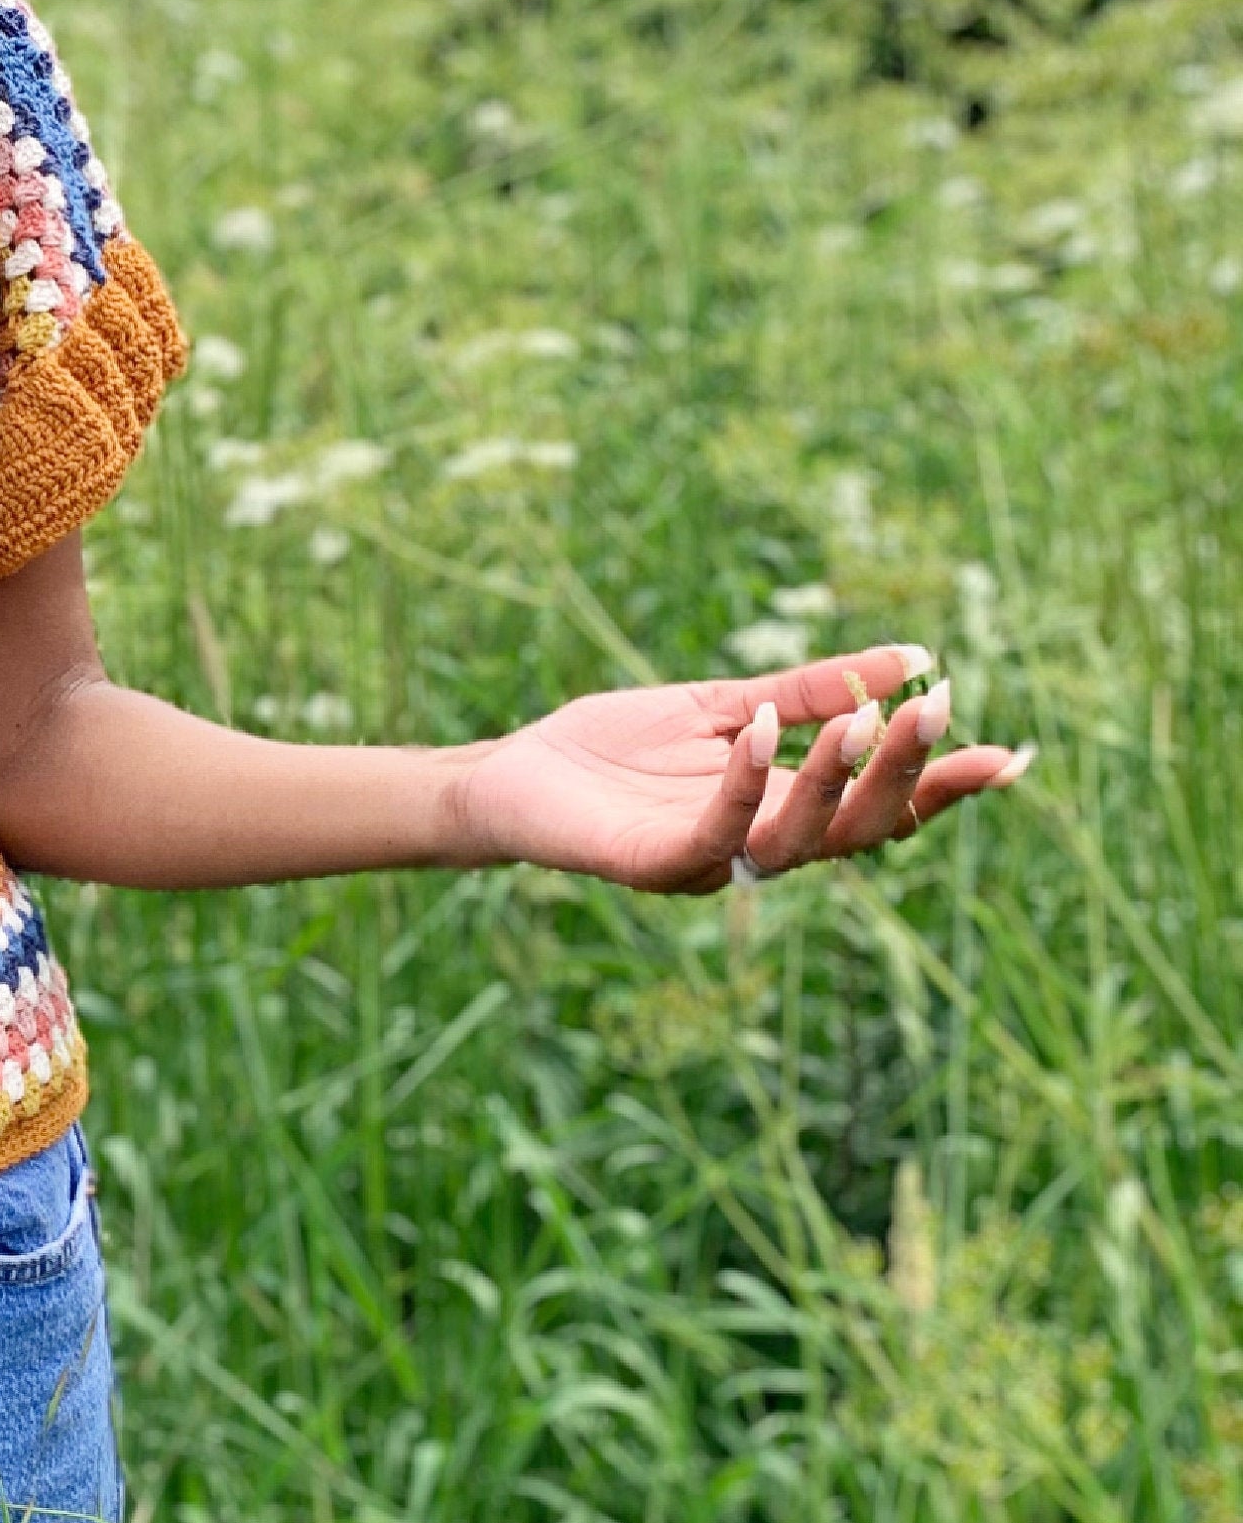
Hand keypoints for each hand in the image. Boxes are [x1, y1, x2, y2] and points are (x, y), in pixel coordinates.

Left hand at [453, 645, 1033, 894]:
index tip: (1012, 756)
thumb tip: (912, 658)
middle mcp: (757, 849)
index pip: (881, 810)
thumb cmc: (613, 748)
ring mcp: (707, 863)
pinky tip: (762, 731)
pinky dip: (744, 783)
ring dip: (833, 780)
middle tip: (939, 713)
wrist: (510, 774)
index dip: (943, 789)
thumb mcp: (725, 706)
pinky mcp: (650, 864)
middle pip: (857, 832)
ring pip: (796, 841)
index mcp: (783, 813)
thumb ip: (810, 689)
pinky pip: (712, 833)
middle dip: (904, 776)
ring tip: (861, 718)